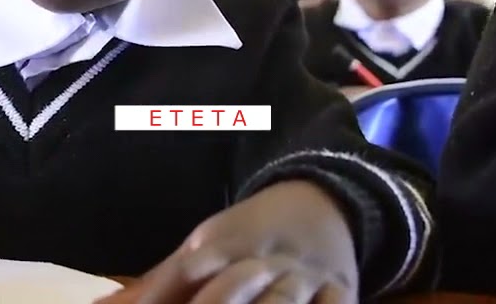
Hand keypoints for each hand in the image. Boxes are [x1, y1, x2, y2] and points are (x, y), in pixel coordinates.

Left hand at [97, 181, 357, 303]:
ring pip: (283, 302)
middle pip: (232, 288)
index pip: (188, 271)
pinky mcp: (340, 291)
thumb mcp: (204, 249)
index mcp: (222, 244)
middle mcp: (261, 258)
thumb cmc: (251, 235)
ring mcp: (303, 276)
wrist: (323, 201)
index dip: (162, 295)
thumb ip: (155, 286)